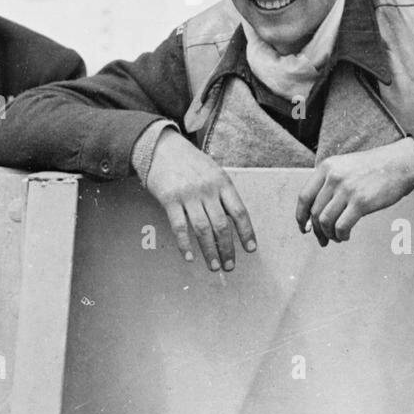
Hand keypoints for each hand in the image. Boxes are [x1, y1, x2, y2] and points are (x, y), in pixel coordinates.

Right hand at [144, 131, 256, 271]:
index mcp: (222, 182)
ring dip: (209, 251)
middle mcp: (207, 189)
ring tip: (214, 266)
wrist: (162, 147)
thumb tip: (234, 222)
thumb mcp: (213, 171)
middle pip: (221, 225)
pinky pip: (179, 226)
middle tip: (229, 266)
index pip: (239, 211)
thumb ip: (223, 193)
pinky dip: (184, 244)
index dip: (246, 232)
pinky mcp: (170, 199)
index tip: (250, 249)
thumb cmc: (190, 162)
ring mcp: (188, 194)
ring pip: (202, 229)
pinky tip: (189, 256)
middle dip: (227, 249)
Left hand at [295, 138, 413, 244]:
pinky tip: (345, 236)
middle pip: (314, 211)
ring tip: (336, 238)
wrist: (399, 164)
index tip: (304, 227)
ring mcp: (347, 189)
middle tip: (322, 240)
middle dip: (316, 230)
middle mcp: (333, 177)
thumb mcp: (344, 166)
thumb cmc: (372, 168)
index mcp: (326, 167)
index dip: (300, 216)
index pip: (304, 196)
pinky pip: (341, 225)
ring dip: (328, 234)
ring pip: (325, 221)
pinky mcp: (361, 202)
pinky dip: (340, 235)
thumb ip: (327, 185)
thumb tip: (313, 215)